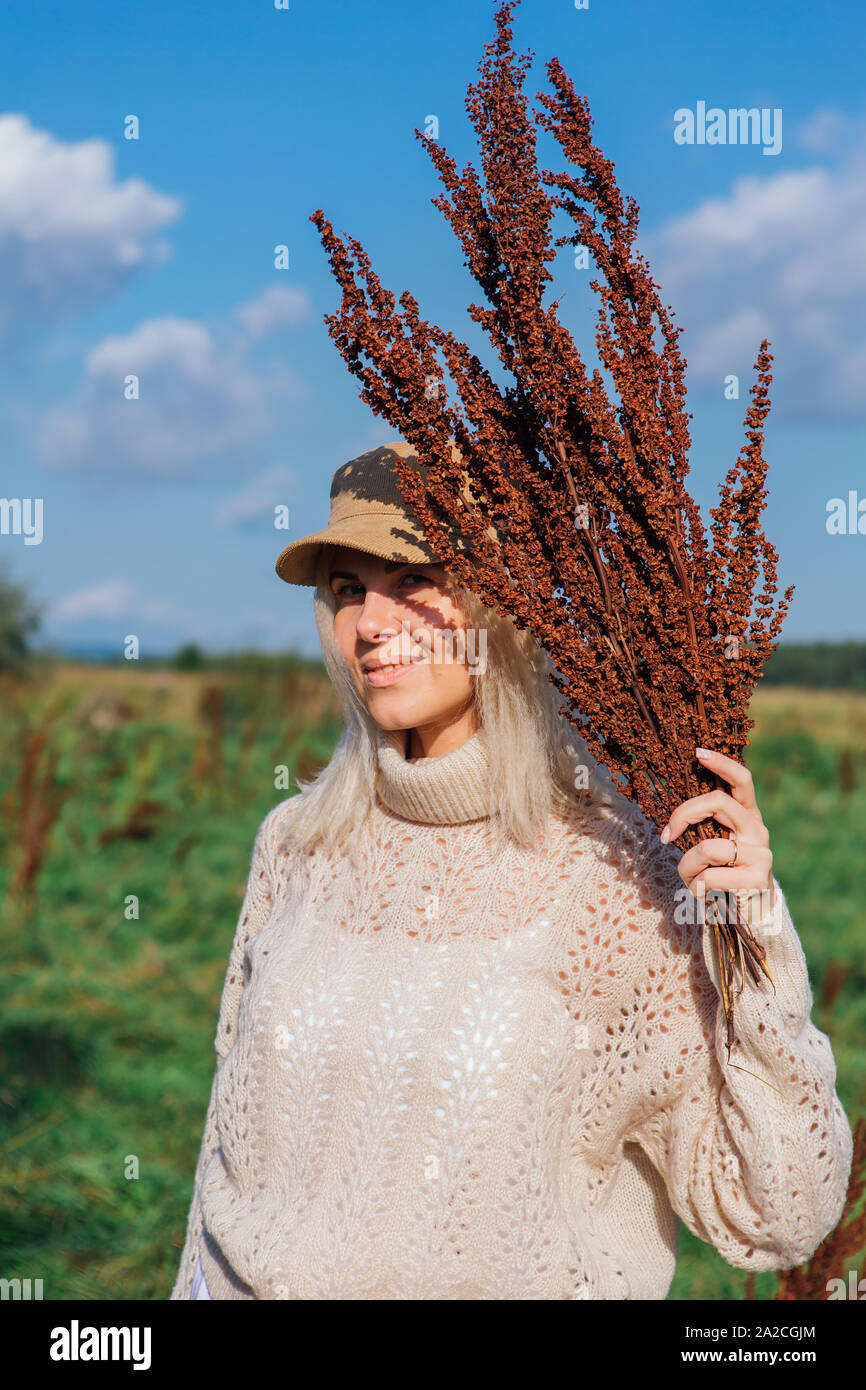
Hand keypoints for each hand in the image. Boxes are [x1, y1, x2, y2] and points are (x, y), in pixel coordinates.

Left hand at [660, 747, 774, 918]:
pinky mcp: (757, 878)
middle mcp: (757, 829)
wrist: (752, 912)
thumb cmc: (724, 874)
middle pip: (718, 802)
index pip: (742, 780)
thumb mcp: (714, 844)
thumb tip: (674, 812)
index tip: (698, 753)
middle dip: (683, 815)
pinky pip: (709, 876)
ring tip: (691, 880)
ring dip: (686, 867)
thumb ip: (704, 826)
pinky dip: (696, 886)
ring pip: (706, 847)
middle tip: (665, 835)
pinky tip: (703, 893)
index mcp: (747, 815)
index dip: (722, 763)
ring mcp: (761, 854)